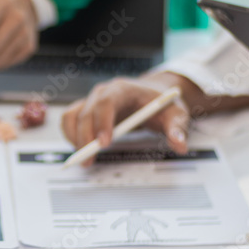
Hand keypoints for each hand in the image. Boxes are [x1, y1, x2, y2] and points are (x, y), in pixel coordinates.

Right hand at [62, 76, 189, 160]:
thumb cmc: (162, 104)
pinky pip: (69, 120)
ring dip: (74, 137)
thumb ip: (178, 129)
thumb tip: (179, 145)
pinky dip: (70, 135)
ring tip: (84, 159)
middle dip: (85, 137)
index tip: (103, 143)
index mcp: (123, 88)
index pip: (106, 101)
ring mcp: (92, 101)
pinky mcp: (86, 111)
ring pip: (72, 116)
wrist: (152, 96)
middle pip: (86, 112)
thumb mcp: (176, 113)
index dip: (102, 121)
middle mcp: (103, 92)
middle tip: (89, 160)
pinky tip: (80, 150)